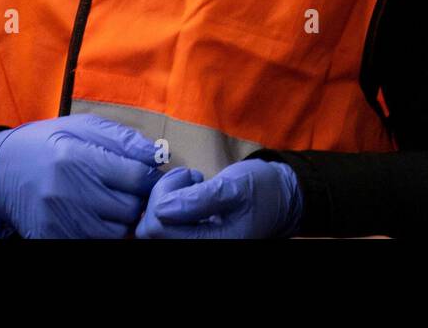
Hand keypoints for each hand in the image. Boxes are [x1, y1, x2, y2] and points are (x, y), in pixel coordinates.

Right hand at [0, 113, 162, 238]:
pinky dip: (103, 232)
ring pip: (116, 232)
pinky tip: (97, 214)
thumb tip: (158, 154)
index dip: (151, 177)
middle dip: (138, 199)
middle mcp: (67, 193)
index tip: (150, 174)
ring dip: (123, 218)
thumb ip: (123, 139)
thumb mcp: (84, 128)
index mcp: (77, 158)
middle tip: (131, 189)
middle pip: (130, 209)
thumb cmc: (48, 143)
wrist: (1, 172)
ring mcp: (58, 221)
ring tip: (112, 200)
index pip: (136, 177)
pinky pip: (93, 243)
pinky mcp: (51, 239)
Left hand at [135, 159, 302, 239]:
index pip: (158, 229)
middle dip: (162, 196)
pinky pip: (161, 226)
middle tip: (190, 178)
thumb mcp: (235, 187)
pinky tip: (189, 192)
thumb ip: (200, 199)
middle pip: (150, 231)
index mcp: (210, 244)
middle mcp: (197, 249)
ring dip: (164, 200)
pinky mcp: (188, 237)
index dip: (163, 196)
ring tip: (191, 183)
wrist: (278, 198)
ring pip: (152, 228)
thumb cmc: (261, 190)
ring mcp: (192, 244)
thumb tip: (161, 208)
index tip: (190, 177)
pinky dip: (168, 204)